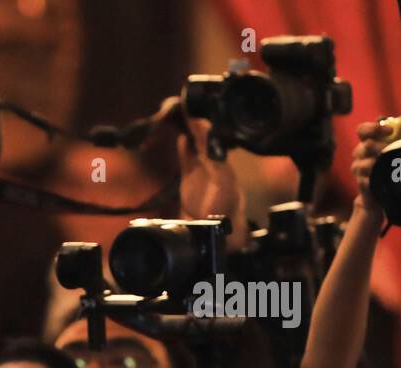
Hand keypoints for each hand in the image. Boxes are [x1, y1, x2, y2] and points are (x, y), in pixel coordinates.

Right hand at [177, 109, 248, 250]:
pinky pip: (186, 156)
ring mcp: (201, 168)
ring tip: (177, 112)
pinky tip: (180, 135)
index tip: (188, 105)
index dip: (198, 119)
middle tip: (178, 102)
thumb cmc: (224, 210)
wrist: (217, 232)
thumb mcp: (221, 184)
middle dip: (191, 118)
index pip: (208, 132)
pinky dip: (183, 145)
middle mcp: (211, 159)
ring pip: (193, 141)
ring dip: (185, 128)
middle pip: (200, 132)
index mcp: (220, 158)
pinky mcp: (192, 178)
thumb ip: (212, 161)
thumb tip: (202, 140)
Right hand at [353, 113, 400, 214]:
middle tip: (389, 148)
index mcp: (369, 141)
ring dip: (375, 164)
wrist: (386, 189)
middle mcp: (361, 154)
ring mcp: (360, 169)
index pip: (363, 130)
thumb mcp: (400, 142)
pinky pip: (364, 180)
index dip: (373, 128)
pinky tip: (382, 177)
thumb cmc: (392, 162)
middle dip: (377, 146)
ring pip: (361, 164)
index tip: (389, 129)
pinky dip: (374, 179)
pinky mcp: (362, 183)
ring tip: (386, 165)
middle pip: (363, 146)